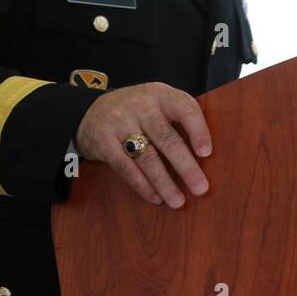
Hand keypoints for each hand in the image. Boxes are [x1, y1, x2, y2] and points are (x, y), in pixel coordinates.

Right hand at [74, 82, 211, 208]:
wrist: (89, 112)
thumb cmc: (135, 113)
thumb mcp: (155, 104)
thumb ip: (176, 120)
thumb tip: (206, 157)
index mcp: (160, 94)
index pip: (184, 107)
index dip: (198, 130)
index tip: (207, 154)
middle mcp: (140, 105)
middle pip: (167, 138)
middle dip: (186, 167)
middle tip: (200, 188)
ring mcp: (119, 122)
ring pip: (147, 157)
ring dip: (165, 183)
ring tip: (178, 201)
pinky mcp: (103, 141)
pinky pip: (126, 167)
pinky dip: (142, 185)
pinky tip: (155, 197)